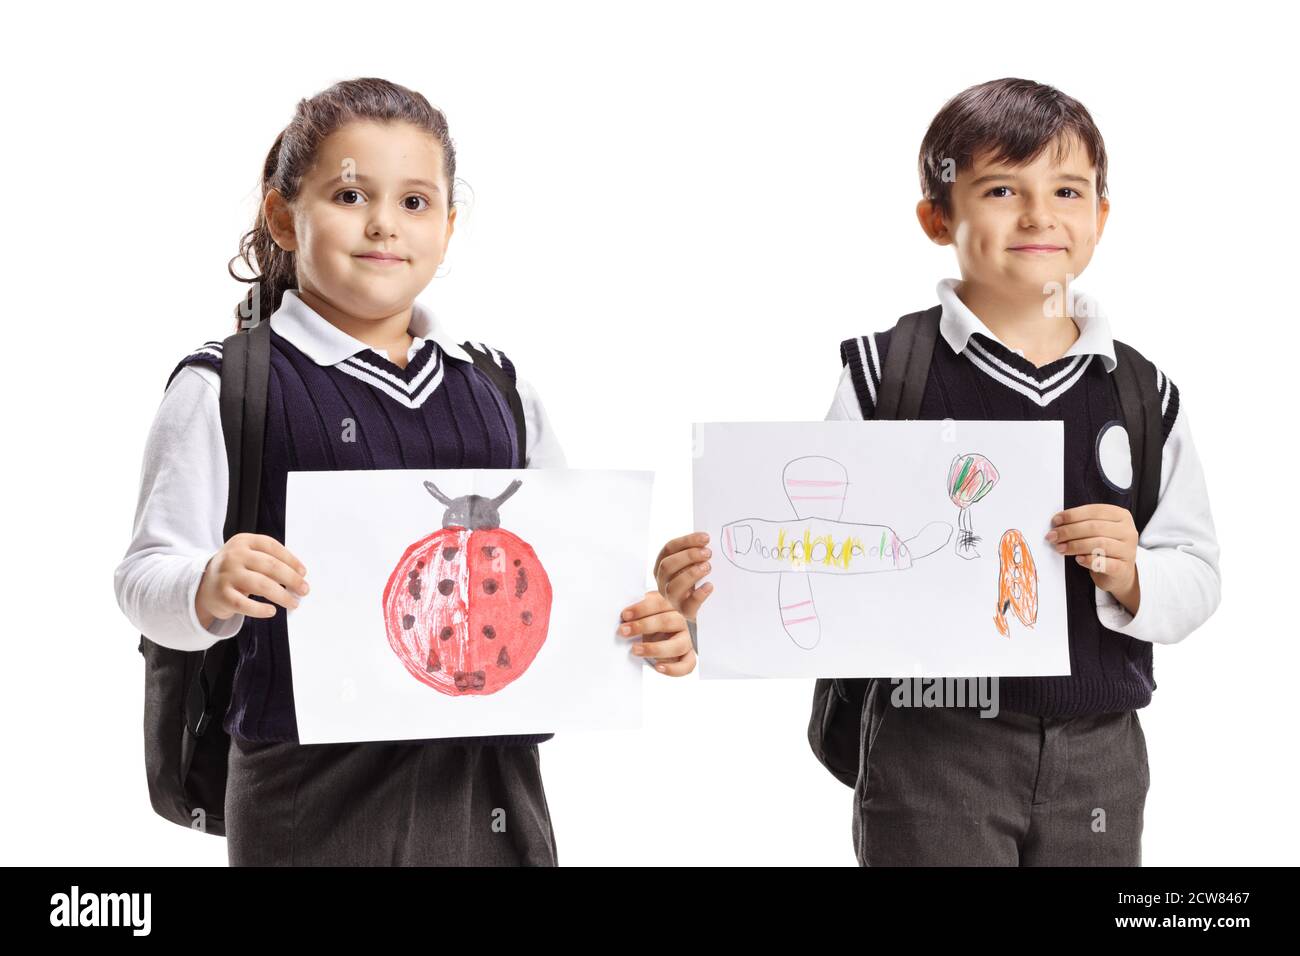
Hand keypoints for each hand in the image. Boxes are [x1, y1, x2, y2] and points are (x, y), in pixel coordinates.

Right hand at [195, 533, 309, 628]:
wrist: (204, 585)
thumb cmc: (236, 570)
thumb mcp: (248, 555)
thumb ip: (270, 560)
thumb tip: (299, 576)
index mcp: (243, 541)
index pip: (272, 546)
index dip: (291, 560)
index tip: (303, 572)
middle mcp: (234, 556)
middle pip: (271, 566)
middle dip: (292, 579)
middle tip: (304, 590)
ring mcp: (227, 575)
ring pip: (262, 585)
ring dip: (282, 596)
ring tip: (293, 603)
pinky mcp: (222, 595)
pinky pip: (245, 604)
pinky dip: (261, 609)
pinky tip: (272, 611)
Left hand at [618, 590, 696, 675]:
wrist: (659, 635)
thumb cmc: (647, 622)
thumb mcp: (642, 614)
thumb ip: (635, 614)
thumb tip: (621, 619)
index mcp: (670, 605)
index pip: (659, 603)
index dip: (641, 608)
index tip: (625, 615)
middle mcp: (681, 621)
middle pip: (668, 622)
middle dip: (643, 626)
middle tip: (624, 631)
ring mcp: (686, 639)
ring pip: (678, 645)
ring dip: (655, 648)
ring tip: (635, 650)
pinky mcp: (688, 656)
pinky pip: (687, 665)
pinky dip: (673, 668)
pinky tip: (657, 667)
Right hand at [653, 531, 713, 618]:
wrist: (702, 606)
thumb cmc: (696, 579)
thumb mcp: (692, 563)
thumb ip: (696, 552)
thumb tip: (707, 540)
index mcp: (662, 565)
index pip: (669, 548)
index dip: (687, 541)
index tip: (706, 538)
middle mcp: (663, 582)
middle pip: (667, 566)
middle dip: (688, 556)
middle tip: (708, 553)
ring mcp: (672, 598)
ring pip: (674, 586)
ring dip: (691, 574)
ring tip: (707, 567)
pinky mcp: (685, 611)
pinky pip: (689, 604)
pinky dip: (699, 594)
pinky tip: (709, 586)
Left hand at [1045, 504, 1139, 610]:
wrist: (1119, 573)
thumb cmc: (1104, 548)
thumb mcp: (1097, 531)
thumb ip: (1082, 523)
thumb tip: (1057, 523)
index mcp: (1121, 516)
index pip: (1095, 511)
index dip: (1072, 515)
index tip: (1055, 521)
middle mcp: (1127, 531)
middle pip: (1094, 527)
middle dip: (1069, 531)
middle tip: (1053, 536)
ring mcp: (1128, 550)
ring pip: (1099, 544)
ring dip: (1075, 545)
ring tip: (1060, 548)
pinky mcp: (1123, 568)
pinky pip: (1103, 563)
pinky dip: (1088, 560)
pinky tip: (1078, 559)